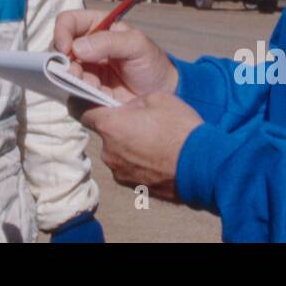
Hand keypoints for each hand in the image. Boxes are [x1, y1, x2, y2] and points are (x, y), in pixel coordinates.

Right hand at [53, 9, 178, 103]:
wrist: (162, 92)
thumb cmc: (152, 63)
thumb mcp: (137, 45)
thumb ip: (109, 41)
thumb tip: (77, 47)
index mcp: (98, 26)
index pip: (69, 21)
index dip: (62, 31)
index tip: (65, 47)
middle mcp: (87, 46)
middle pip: (60, 47)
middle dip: (64, 59)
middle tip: (74, 71)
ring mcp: (86, 68)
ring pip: (64, 70)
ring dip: (72, 77)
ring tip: (91, 84)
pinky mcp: (87, 88)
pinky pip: (73, 89)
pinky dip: (81, 91)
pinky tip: (97, 93)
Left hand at [79, 92, 203, 202]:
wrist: (203, 167)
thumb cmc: (180, 128)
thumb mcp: (157, 98)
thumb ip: (133, 102)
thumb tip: (126, 109)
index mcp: (109, 126)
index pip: (82, 112)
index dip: (88, 105)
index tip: (94, 102)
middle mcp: (108, 152)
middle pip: (105, 134)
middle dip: (118, 128)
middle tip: (142, 123)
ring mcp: (120, 173)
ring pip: (118, 153)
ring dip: (129, 147)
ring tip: (155, 143)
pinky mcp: (133, 187)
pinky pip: (130, 168)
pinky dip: (139, 163)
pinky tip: (159, 158)